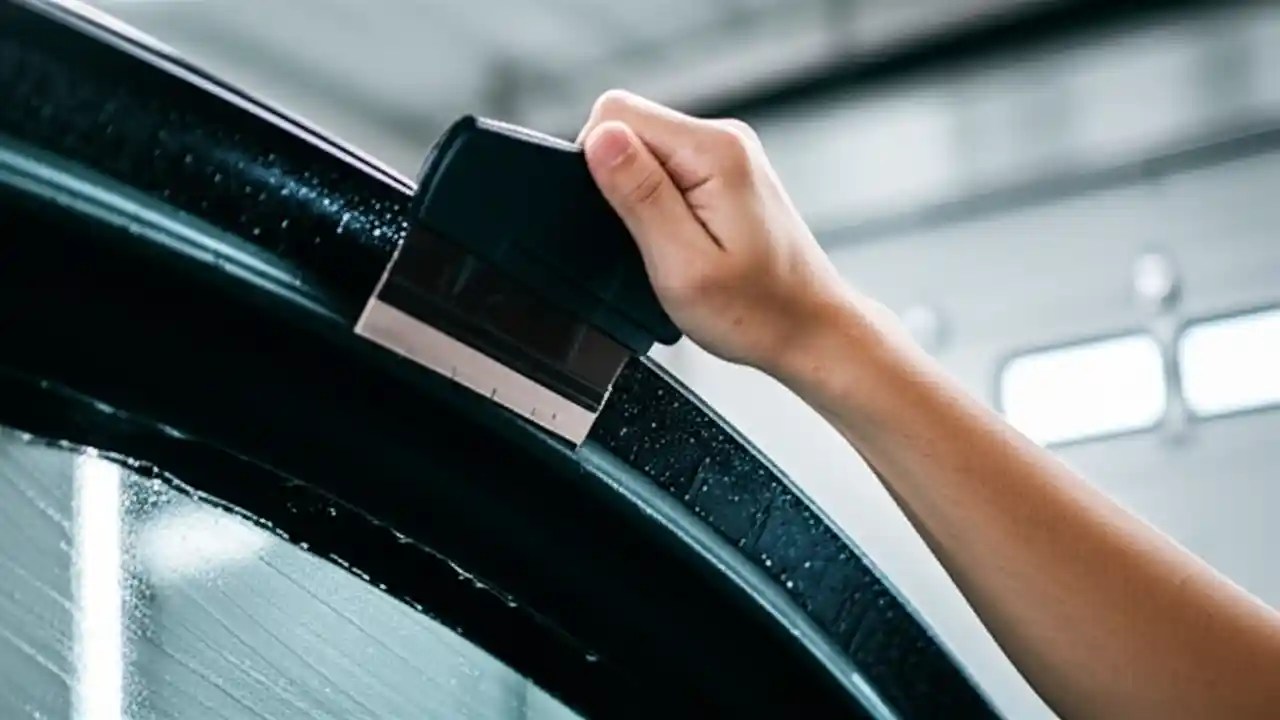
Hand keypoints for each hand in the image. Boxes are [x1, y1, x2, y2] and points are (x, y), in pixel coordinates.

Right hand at [579, 90, 860, 374]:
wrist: (810, 330)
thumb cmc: (758, 310)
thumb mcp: (683, 263)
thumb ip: (640, 195)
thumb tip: (599, 137)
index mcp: (714, 151)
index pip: (616, 112)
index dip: (598, 164)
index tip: (623, 218)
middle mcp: (725, 139)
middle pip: (629, 127)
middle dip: (621, 186)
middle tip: (654, 243)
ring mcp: (728, 155)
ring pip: (645, 152)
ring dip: (643, 202)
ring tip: (676, 248)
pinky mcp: (725, 175)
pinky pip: (666, 172)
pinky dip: (660, 209)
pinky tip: (686, 244)